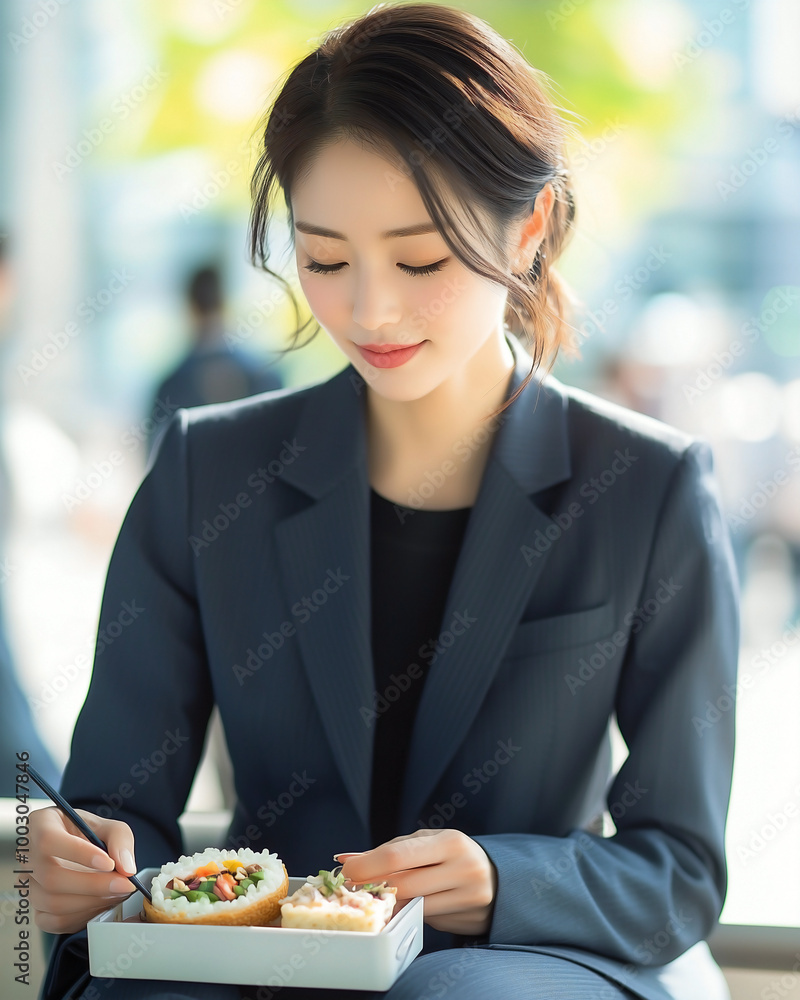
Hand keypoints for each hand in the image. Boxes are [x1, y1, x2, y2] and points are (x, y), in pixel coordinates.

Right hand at [29, 806, 138, 933]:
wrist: (80, 850)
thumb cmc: (89, 834)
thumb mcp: (107, 825)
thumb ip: (120, 840)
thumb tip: (126, 868)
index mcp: (41, 825)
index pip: (49, 841)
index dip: (79, 854)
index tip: (108, 863)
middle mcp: (28, 857)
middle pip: (52, 878)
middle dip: (93, 885)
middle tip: (124, 884)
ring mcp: (30, 886)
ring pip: (53, 903)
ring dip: (91, 902)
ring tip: (117, 892)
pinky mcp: (37, 909)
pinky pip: (54, 922)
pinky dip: (83, 916)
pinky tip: (101, 903)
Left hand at [337, 828, 496, 935]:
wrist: (497, 880)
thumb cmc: (452, 855)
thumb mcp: (427, 842)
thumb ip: (390, 850)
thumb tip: (345, 860)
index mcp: (451, 842)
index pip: (399, 856)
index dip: (367, 865)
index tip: (346, 870)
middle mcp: (462, 870)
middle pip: (402, 885)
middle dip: (372, 887)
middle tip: (351, 887)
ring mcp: (466, 899)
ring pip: (411, 907)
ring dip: (386, 904)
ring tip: (374, 895)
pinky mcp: (464, 922)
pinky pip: (423, 919)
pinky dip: (406, 913)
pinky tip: (400, 907)